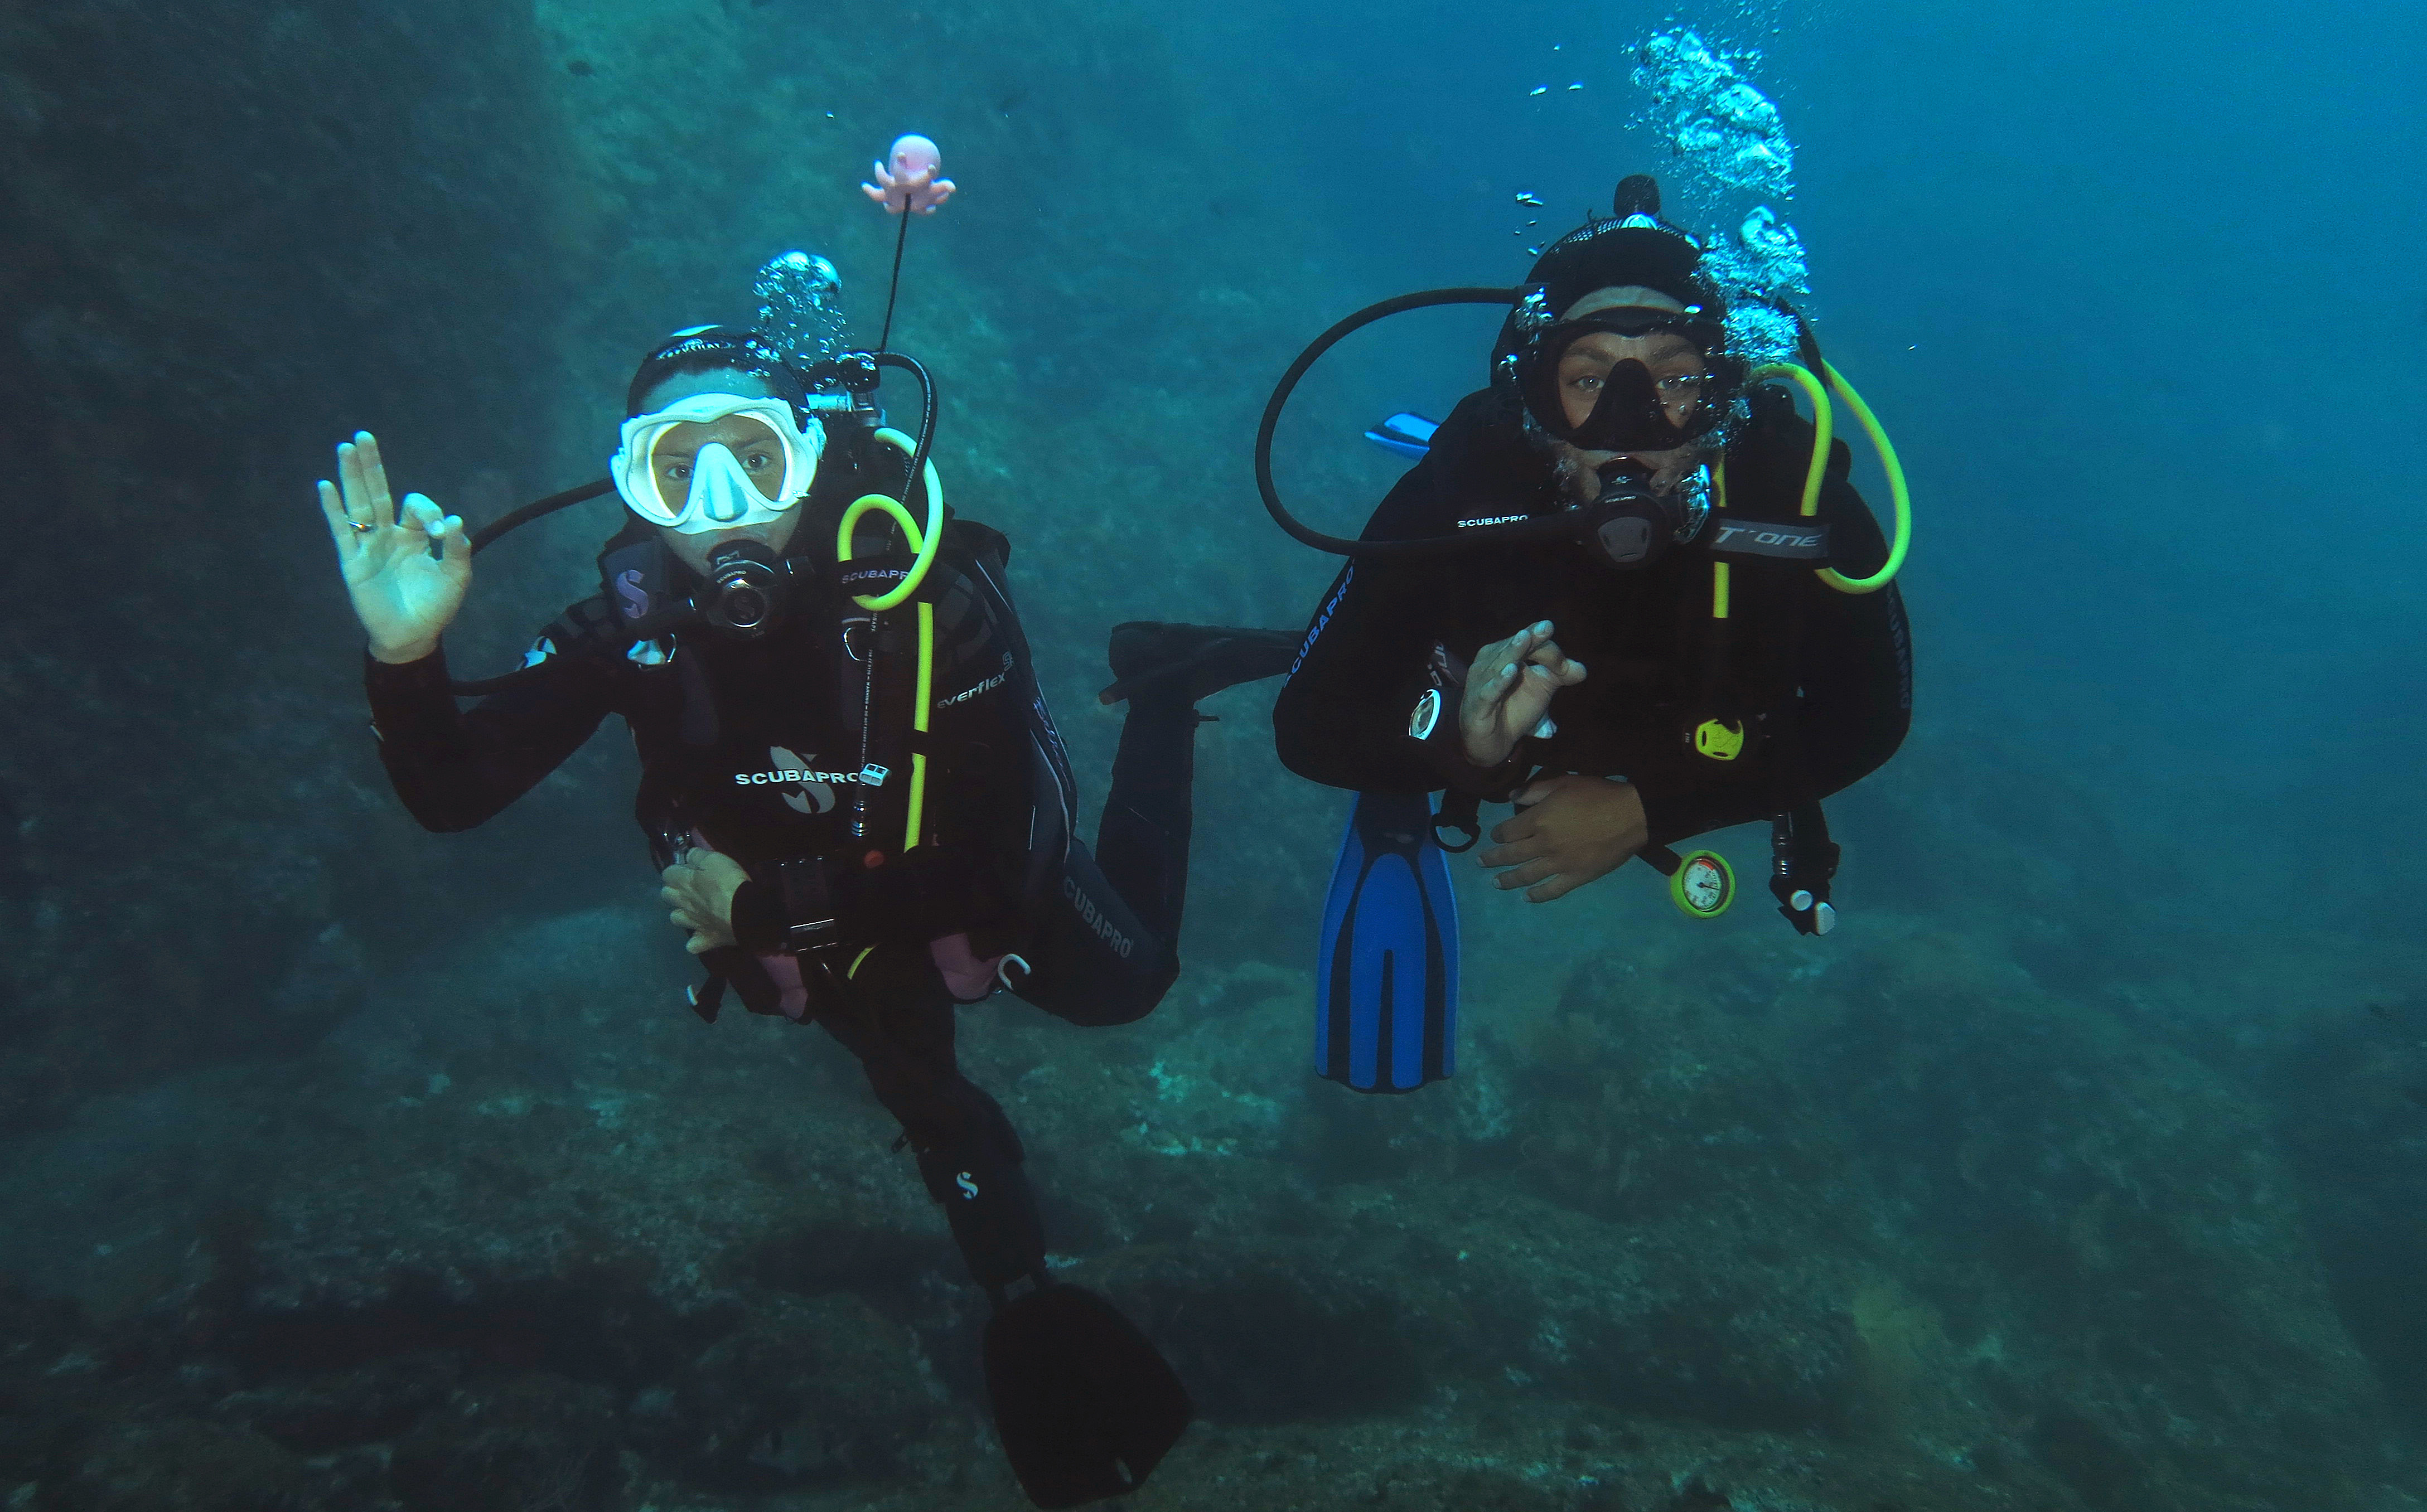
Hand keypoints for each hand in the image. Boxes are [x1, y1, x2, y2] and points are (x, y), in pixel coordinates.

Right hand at [317, 431, 470, 663]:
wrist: (412, 635)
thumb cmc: (434, 606)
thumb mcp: (455, 576)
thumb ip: (458, 549)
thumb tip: (457, 520)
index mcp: (414, 536)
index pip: (416, 508)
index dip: (431, 513)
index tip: (445, 533)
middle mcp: (389, 535)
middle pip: (378, 493)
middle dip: (371, 466)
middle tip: (364, 436)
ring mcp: (369, 546)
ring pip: (358, 505)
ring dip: (352, 477)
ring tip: (346, 448)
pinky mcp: (353, 562)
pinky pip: (341, 532)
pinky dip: (333, 510)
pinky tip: (326, 486)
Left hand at [661, 846, 748, 954]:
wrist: (747, 912)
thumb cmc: (730, 882)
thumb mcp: (715, 859)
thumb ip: (698, 856)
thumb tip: (688, 856)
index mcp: (684, 882)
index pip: (667, 873)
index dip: (677, 869)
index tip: (689, 867)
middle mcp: (683, 903)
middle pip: (666, 895)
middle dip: (674, 890)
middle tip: (690, 887)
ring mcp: (693, 923)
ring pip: (675, 918)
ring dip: (682, 914)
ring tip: (694, 910)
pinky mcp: (705, 939)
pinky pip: (693, 945)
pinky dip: (696, 941)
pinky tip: (702, 935)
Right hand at [1460, 621, 1586, 766]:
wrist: (1492, 742)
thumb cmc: (1514, 708)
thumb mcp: (1541, 689)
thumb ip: (1560, 677)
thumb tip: (1583, 671)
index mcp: (1506, 654)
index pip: (1529, 642)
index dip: (1548, 649)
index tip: (1565, 668)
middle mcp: (1491, 663)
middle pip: (1514, 648)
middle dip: (1531, 638)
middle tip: (1548, 626)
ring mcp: (1482, 683)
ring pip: (1499, 665)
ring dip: (1513, 651)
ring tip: (1525, 638)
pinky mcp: (1478, 705)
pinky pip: (1489, 692)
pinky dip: (1499, 681)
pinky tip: (1510, 671)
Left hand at [1478, 774, 1647, 901]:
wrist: (1631, 816)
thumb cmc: (1597, 794)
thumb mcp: (1564, 782)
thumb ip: (1534, 790)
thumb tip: (1510, 797)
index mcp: (1538, 820)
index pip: (1508, 831)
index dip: (1498, 833)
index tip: (1494, 835)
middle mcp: (1543, 844)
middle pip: (1511, 855)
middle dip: (1493, 858)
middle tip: (1481, 862)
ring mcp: (1559, 864)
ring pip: (1526, 875)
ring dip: (1508, 880)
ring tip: (1495, 884)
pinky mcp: (1576, 877)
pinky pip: (1552, 890)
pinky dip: (1538, 895)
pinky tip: (1527, 898)